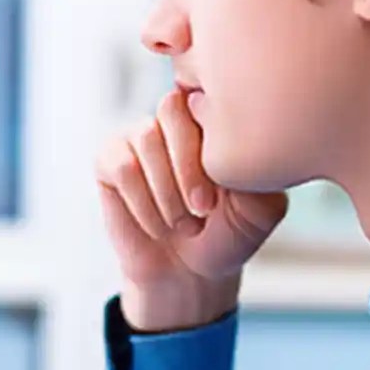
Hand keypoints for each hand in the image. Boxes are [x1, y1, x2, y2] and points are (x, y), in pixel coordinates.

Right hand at [96, 89, 288, 331]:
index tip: (222, 196)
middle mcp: (176, 120)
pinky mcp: (110, 160)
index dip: (214, 147)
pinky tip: (156, 225)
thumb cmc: (226, 235)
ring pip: (147, 138)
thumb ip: (256, 169)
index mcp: (215, 119)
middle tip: (203, 210)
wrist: (187, 271)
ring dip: (166, 190)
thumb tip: (235, 137)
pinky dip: (141, 202)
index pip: (211, 98)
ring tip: (182, 224)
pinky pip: (122, 167)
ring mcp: (140, 136)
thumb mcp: (260, 209)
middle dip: (188, 167)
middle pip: (172, 110)